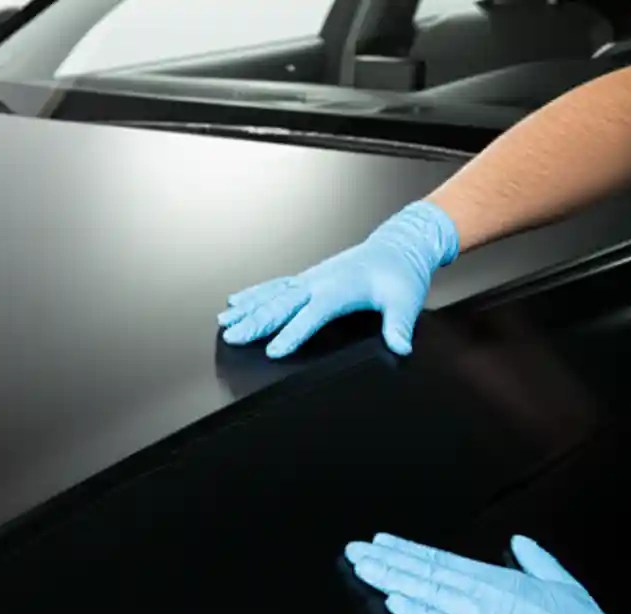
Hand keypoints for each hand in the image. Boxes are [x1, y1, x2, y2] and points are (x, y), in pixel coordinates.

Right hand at [217, 201, 459, 357]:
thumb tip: (401, 347)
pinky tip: (237, 301)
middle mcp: (319, 282)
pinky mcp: (307, 278)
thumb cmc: (401, 274)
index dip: (292, 333)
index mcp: (340, 289)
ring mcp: (310, 279)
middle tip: (232, 336)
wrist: (399, 246)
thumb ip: (399, 326)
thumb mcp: (405, 301)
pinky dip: (254, 294)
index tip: (273, 350)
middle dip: (255, 322)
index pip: (311, 315)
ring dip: (247, 309)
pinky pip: (275, 287)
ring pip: (272, 295)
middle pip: (281, 305)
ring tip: (224, 322)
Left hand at [344, 534, 630, 613]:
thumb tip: (520, 542)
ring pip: (427, 592)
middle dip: (386, 560)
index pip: (442, 561)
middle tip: (354, 550)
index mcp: (502, 580)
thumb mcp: (563, 587)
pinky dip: (418, 611)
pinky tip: (395, 599)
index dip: (407, 551)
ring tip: (362, 566)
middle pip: (426, 572)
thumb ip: (537, 562)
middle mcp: (487, 593)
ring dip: (390, 578)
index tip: (381, 542)